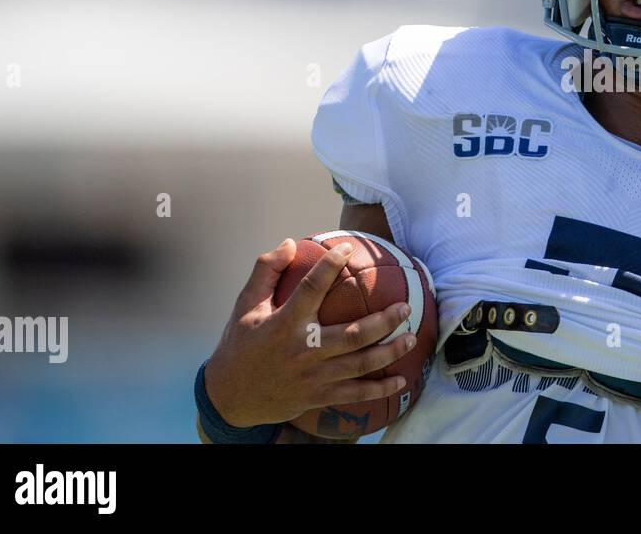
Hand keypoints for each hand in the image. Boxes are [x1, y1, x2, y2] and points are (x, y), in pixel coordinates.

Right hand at [203, 238, 418, 427]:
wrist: (228, 397)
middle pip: (352, 335)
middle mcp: (302, 351)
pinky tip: (401, 379)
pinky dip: (380, 388)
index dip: (330, 266)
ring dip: (389, 351)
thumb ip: (266, 271)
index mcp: (283, 324)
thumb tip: (289, 242)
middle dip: (384, 321)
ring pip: (360, 365)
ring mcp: (312, 377)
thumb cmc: (240, 345)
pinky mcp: (318, 397)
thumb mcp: (245, 306)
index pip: (311, 289)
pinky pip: (355, 394)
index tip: (347, 250)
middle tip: (405, 307)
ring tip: (411, 337)